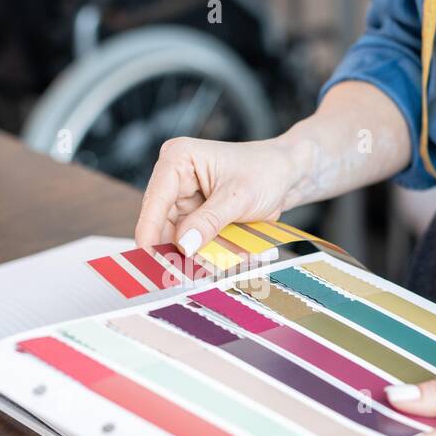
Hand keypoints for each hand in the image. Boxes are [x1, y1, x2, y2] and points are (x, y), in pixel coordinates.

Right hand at [134, 136, 309, 254]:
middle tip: (181, 276)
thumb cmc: (266, 171)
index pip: (155, 200)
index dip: (149, 232)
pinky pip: (193, 241)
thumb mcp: (238, 197)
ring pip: (176, 237)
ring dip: (193, 256)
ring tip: (209, 270)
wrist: (287, 174)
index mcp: (178, 159)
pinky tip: (222, 260)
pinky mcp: (194, 216)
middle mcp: (174, 178)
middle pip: (161, 223)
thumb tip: (183, 246)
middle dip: (173, 250)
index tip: (148, 260)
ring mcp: (183, 198)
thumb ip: (209, 222)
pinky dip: (206, 254)